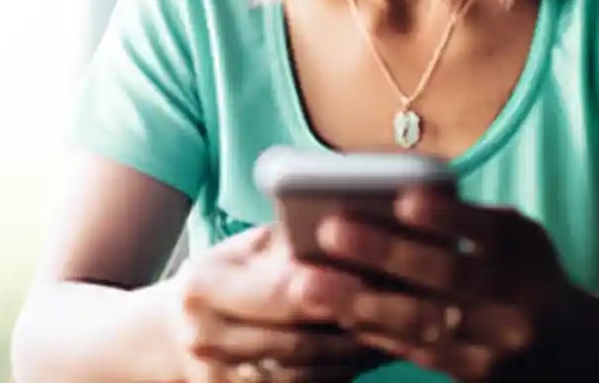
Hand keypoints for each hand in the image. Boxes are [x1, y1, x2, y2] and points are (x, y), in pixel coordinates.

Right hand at [171, 225, 390, 381]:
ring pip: (310, 372)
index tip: (380, 275)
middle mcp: (206, 338)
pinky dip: (346, 372)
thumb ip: (290, 243)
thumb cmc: (229, 275)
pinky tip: (379, 352)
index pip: (281, 292)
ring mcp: (222, 380)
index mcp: (204, 286)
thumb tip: (354, 231)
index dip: (334, 287)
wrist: (178, 334)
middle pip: (300, 340)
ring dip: (362, 355)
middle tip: (420, 311)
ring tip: (412, 331)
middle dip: (361, 326)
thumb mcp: (248, 248)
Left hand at [288, 189, 581, 381]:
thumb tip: (397, 194)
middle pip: (447, 277)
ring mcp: (494, 346)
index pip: (485, 230)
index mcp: (524, 253)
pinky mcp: (472, 376)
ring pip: (421, 323)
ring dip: (360, 301)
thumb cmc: (526, 274)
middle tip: (329, 232)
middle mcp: (513, 301)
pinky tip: (333, 312)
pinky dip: (371, 330)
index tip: (406, 198)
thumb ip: (467, 220)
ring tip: (309, 283)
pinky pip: (414, 351)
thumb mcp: (515, 237)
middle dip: (385, 253)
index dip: (447, 217)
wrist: (575, 352)